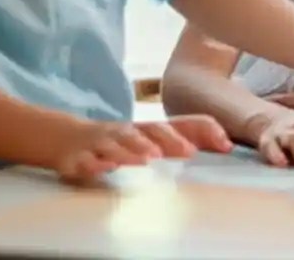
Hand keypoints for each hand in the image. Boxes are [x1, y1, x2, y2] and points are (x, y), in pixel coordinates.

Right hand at [55, 115, 232, 182]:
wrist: (66, 137)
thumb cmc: (120, 141)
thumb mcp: (153, 138)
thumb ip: (187, 138)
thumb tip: (227, 143)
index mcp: (149, 128)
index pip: (181, 124)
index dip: (203, 130)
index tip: (225, 143)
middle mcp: (128, 132)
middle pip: (150, 131)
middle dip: (171, 140)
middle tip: (188, 152)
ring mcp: (103, 143)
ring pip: (118, 144)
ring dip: (133, 150)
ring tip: (148, 158)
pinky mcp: (79, 157)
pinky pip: (87, 160)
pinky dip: (94, 163)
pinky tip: (103, 168)